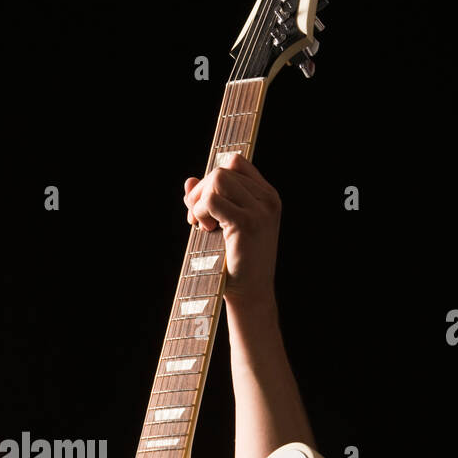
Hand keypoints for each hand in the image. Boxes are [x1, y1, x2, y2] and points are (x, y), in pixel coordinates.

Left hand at [183, 153, 280, 309]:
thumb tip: (189, 181)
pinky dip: (200, 213)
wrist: (250, 295)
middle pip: (222, 170)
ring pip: (217, 179)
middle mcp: (268, 199)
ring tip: (202, 225)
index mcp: (267, 196)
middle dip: (201, 192)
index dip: (213, 177)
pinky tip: (205, 230)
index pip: (236, 162)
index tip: (205, 205)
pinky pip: (211, 201)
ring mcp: (260, 210)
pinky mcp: (247, 223)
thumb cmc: (236, 264)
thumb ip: (208, 201)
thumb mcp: (222, 226)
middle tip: (196, 220)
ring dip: (200, 202)